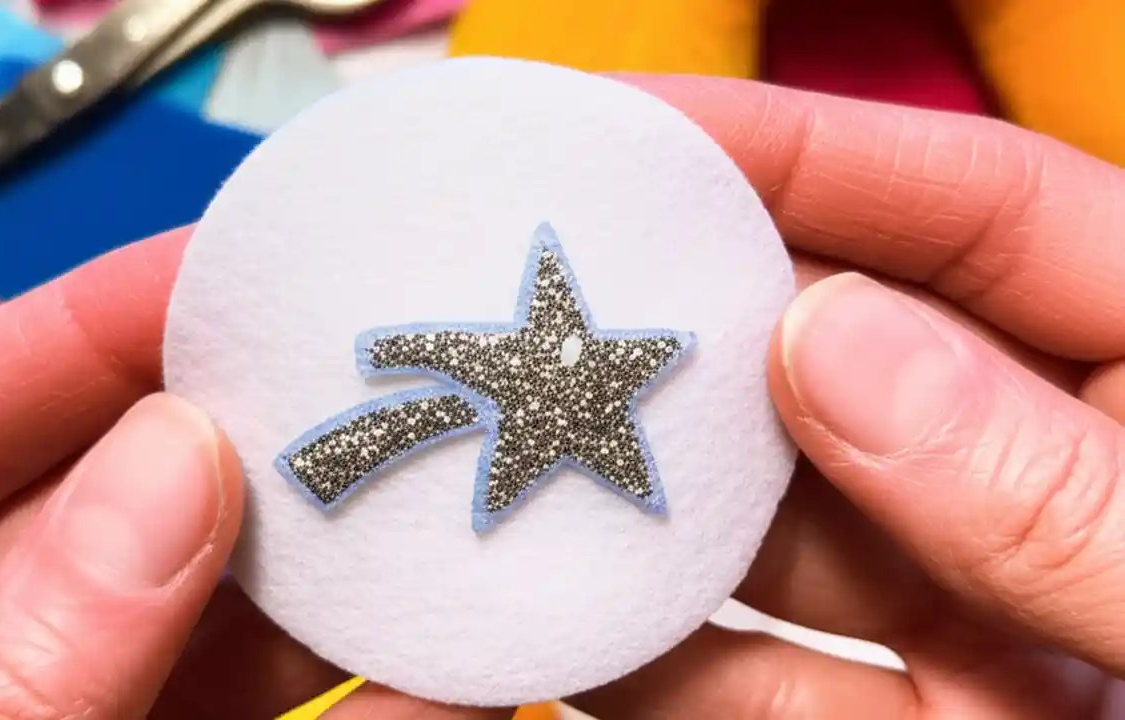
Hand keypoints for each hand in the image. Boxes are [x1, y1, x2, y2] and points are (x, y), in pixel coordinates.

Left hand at [0, 229, 507, 718]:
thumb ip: (27, 650)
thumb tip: (171, 466)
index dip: (73, 330)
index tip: (212, 267)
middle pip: (105, 506)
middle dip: (240, 443)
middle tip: (358, 370)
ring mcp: (80, 712)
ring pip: (213, 617)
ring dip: (334, 578)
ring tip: (439, 506)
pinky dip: (374, 709)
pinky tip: (454, 674)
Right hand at [568, 76, 1124, 717]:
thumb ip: (1070, 498)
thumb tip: (832, 341)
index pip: (981, 220)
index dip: (809, 155)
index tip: (639, 132)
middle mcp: (1045, 494)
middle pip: (830, 368)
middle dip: (672, 331)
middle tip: (516, 296)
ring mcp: (959, 623)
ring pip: (759, 537)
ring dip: (622, 510)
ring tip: (479, 469)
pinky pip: (733, 688)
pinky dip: (626, 668)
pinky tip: (527, 636)